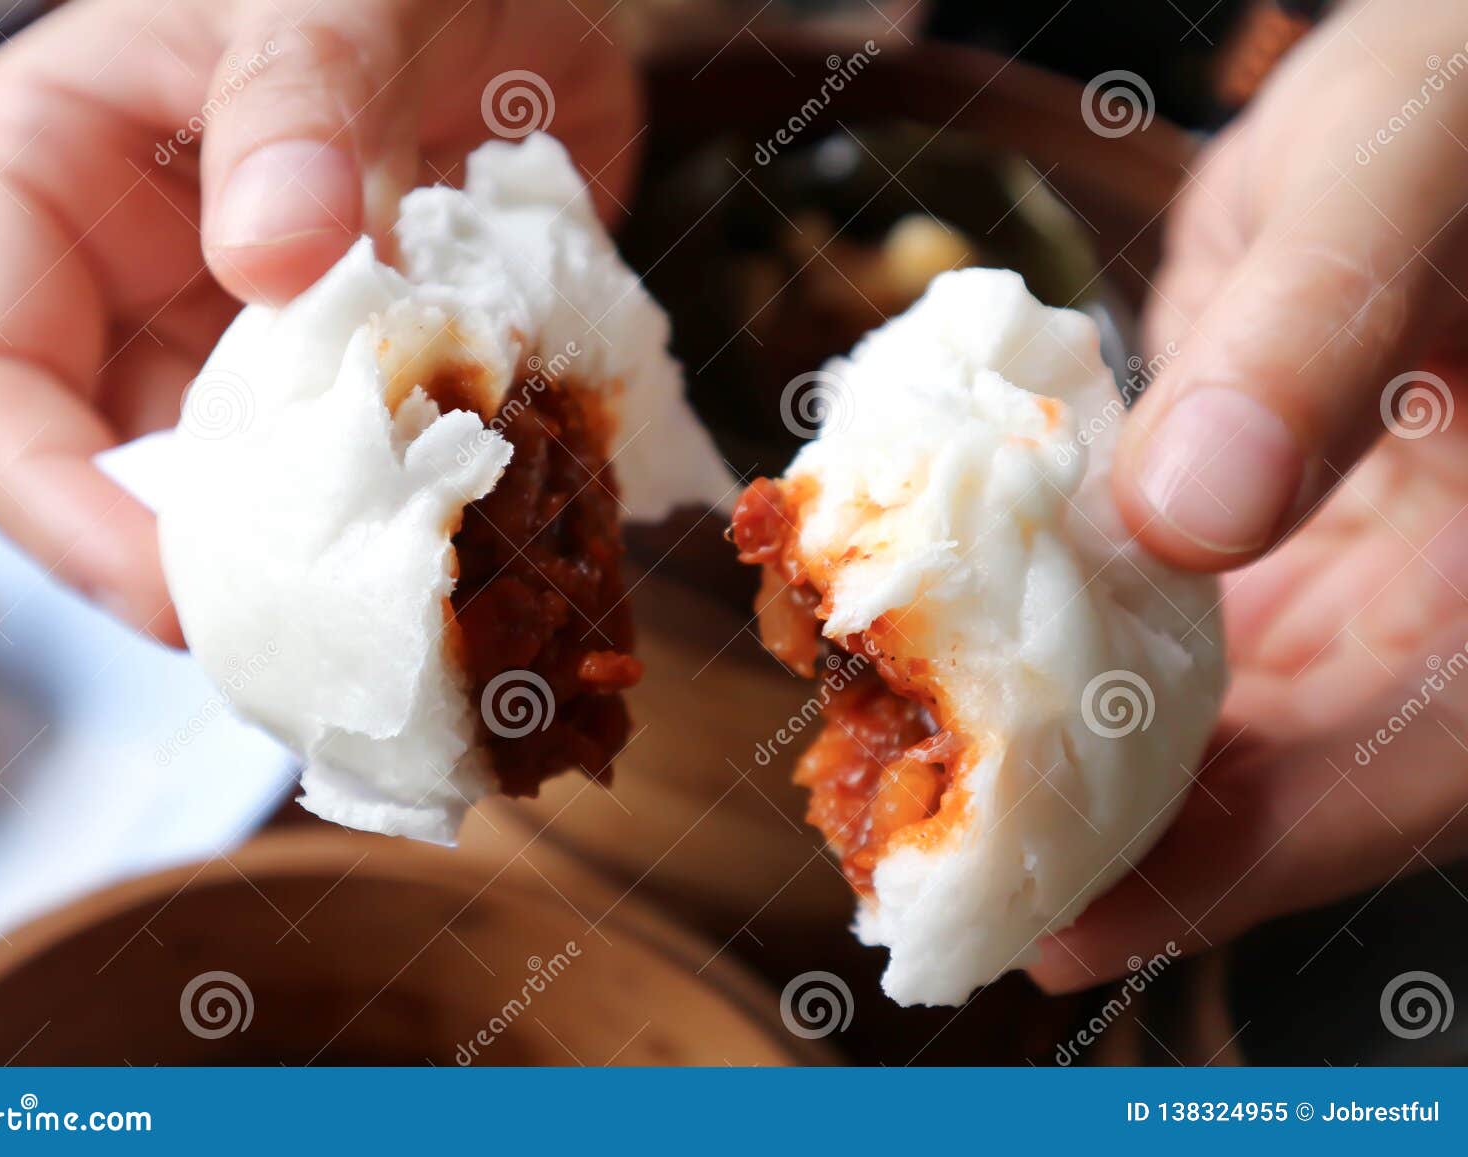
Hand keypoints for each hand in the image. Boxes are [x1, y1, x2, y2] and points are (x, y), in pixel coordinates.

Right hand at [0, 0, 638, 643]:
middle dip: (204, 563)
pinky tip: (480, 544)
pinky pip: (369, 472)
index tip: (172, 593)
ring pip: (251, 493)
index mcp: (53, 182)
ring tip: (404, 605)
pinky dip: (419, 514)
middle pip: (118, 476)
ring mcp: (255, 339)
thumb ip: (297, 99)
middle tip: (306, 635)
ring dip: (323, 552)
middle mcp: (141, 280)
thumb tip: (272, 261)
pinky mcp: (364, 373)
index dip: (55, 509)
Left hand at [1033, 0, 1467, 990]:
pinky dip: (1062, 652)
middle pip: (1285, 784)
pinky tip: (958, 655)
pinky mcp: (1272, 544)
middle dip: (1111, 842)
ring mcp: (1360, 587)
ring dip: (1069, 759)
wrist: (1448, 95)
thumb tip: (1187, 511)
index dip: (1237, 870)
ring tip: (918, 786)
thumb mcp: (1407, 175)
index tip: (1067, 930)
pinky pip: (1170, 633)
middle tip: (939, 878)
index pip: (1404, 779)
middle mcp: (1441, 618)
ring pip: (1217, 724)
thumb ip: (1314, 331)